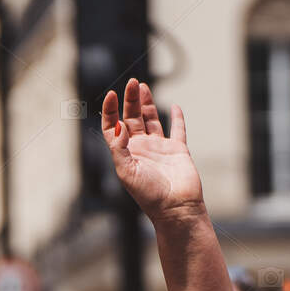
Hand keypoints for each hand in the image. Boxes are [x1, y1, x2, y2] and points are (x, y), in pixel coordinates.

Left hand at [100, 79, 202, 222]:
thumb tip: (118, 126)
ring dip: (146, 104)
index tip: (113, 94)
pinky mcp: (178, 150)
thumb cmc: (149, 195)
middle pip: (132, 118)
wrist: (176, 208)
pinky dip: (177, 118)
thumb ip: (119, 149)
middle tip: (132, 82)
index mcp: (126, 154)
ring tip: (142, 86)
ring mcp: (160, 149)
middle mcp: (141, 149)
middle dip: (130, 100)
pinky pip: (177, 130)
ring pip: (151, 120)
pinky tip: (175, 107)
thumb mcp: (127, 172)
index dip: (111, 111)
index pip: (113, 127)